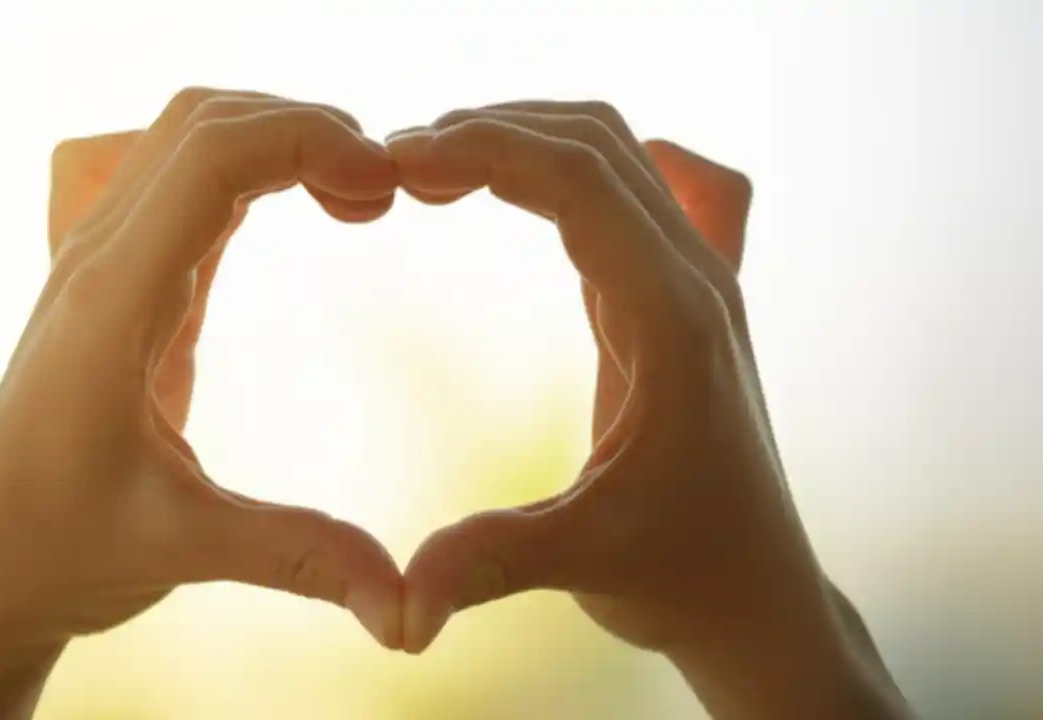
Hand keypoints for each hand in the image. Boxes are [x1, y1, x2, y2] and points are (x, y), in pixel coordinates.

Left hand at [0, 88, 402, 718]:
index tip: (390, 184)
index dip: (310, 140)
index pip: (210, 155)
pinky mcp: (112, 284)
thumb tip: (410, 613)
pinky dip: (237, 168)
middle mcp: (95, 262)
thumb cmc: (61, 554)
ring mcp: (95, 265)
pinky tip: (282, 208)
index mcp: (112, 303)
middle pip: (200, 123)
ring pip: (182, 138)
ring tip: (354, 195)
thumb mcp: (186, 550)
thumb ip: (304, 558)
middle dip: (304, 128)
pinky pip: (171, 181)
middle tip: (388, 190)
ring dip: (272, 139)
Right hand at [390, 102, 911, 717]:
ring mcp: (693, 286)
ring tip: (437, 165)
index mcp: (676, 320)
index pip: (581, 179)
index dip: (486, 148)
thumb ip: (488, 564)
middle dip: (494, 130)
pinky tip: (544, 187)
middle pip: (598, 143)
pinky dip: (578, 168)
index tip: (398, 158)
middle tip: (398, 160)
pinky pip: (637, 192)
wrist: (754, 594)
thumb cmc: (684, 574)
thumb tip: (398, 610)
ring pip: (617, 156)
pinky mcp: (673, 304)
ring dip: (528, 140)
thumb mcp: (584, 563)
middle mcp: (694, 283)